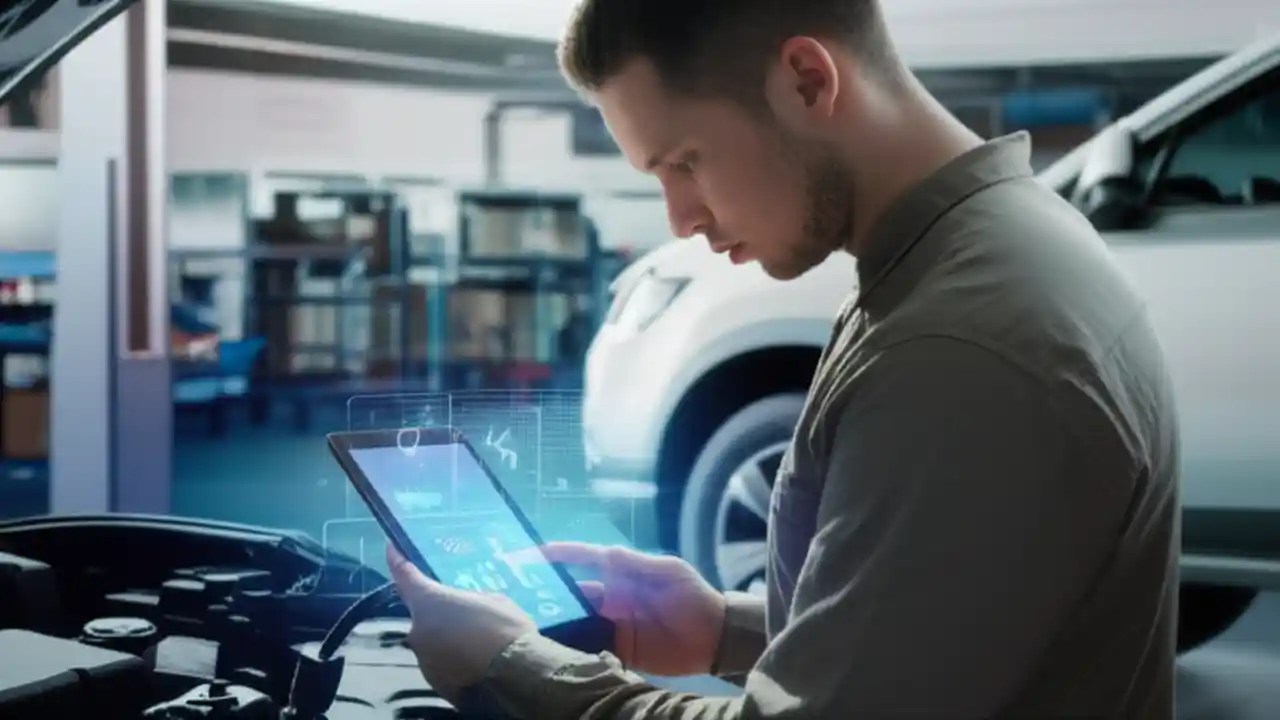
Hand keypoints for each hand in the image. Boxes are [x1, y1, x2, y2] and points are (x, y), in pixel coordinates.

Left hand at [385, 545, 536, 703]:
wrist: (515, 676)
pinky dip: (455, 660)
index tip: (391, 548)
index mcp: (430, 603)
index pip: (405, 576)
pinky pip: (442, 664)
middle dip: (440, 614)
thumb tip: (467, 607)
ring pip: (433, 643)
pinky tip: (478, 661)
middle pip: (424, 616)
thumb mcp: (494, 600)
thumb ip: (470, 600)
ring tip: (478, 642)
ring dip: (448, 639)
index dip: (397, 560)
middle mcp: (419, 631)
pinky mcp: (436, 683)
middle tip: (465, 614)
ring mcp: (425, 660)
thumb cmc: (505, 629)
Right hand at [532, 542, 726, 676]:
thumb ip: (637, 564)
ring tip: (531, 626)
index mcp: (623, 575)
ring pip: (578, 621)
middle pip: (574, 594)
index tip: (535, 553)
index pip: (586, 560)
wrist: (715, 636)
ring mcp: (614, 625)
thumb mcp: (669, 572)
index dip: (562, 555)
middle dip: (550, 593)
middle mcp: (613, 598)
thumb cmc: (693, 596)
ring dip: (559, 622)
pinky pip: (592, 648)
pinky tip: (557, 650)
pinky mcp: (621, 650)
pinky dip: (576, 648)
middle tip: (522, 596)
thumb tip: (605, 551)